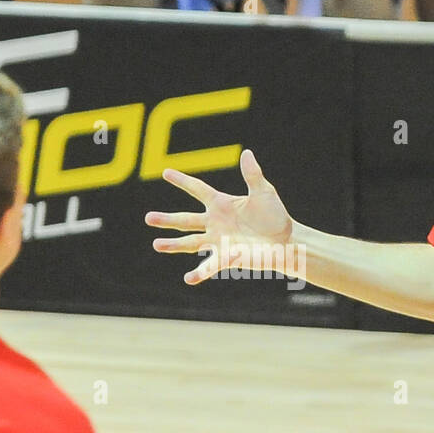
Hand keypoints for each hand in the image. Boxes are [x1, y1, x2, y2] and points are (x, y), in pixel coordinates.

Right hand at [146, 149, 292, 284]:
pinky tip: (188, 279)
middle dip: (167, 219)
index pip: (197, 189)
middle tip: (148, 218)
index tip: (166, 172)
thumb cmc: (275, 215)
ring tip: (156, 244)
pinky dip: (199, 273)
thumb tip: (246, 153)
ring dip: (173, 245)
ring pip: (190, 242)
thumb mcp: (263, 192)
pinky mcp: (227, 257)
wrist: (285, 240)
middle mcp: (215, 222)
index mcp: (221, 204)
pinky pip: (210, 266)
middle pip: (186, 220)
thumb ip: (252, 175)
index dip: (182, 181)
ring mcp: (219, 241)